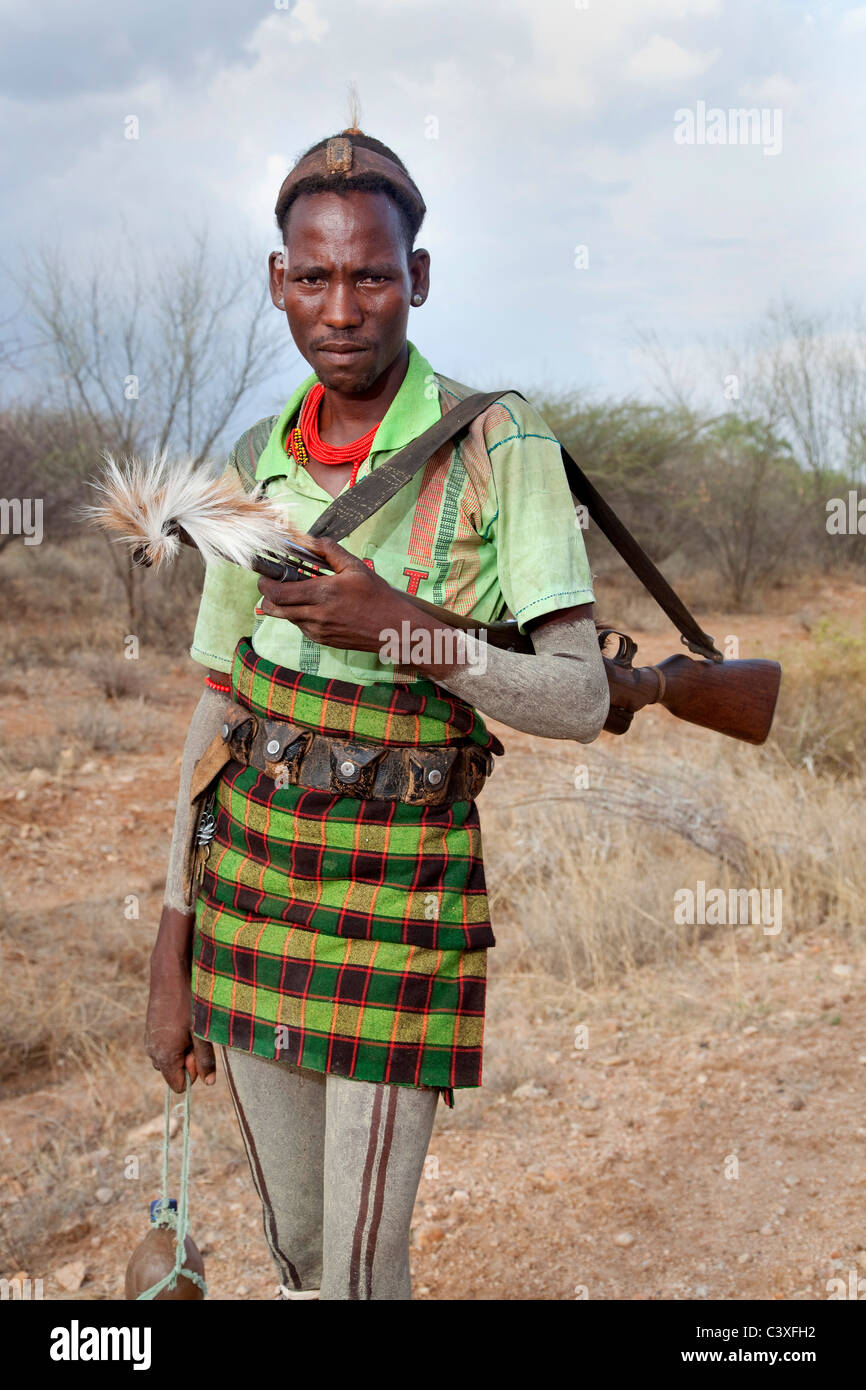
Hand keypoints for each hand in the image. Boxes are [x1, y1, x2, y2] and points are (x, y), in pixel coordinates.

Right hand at [145, 909, 215, 1092]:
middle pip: (174, 1071)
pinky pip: (164, 1044)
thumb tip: (208, 1083)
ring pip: (171, 1056)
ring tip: (189, 1024)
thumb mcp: (201, 1033)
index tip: (198, 1050)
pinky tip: (181, 1019)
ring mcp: (149, 1040)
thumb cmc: (189, 1003)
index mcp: (164, 1057)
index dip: (193, 1072)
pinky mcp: (150, 1029)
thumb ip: (205, 1059)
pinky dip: (176, 1038)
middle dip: (187, 1060)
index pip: (179, 1085)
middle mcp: (152, 1052)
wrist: (170, 974)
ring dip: (183, 1047)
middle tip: (195, 1034)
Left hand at [256, 534, 414, 652]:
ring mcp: (318, 631)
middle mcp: (316, 615)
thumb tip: (313, 541)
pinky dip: (299, 615)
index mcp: (323, 593)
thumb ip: (331, 552)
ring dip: (285, 605)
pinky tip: (315, 606)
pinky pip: (300, 626)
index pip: (278, 593)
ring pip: (286, 618)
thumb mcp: (356, 567)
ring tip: (299, 593)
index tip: (265, 575)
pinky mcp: (322, 640)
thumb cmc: (377, 596)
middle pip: (273, 609)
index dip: (264, 584)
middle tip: (274, 584)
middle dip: (267, 596)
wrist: (392, 628)